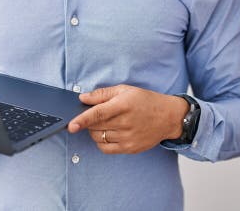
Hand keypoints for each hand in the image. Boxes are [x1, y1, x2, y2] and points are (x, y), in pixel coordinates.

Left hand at [67, 85, 188, 153]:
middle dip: (89, 121)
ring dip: (94, 131)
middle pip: (96, 126)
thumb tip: (83, 98)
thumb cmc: (145, 101)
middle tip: (95, 114)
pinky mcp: (130, 148)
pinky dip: (101, 141)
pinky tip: (107, 133)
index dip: (83, 119)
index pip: (98, 113)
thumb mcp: (125, 90)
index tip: (71, 125)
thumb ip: (102, 94)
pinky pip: (106, 149)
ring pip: (99, 137)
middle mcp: (126, 122)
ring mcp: (128, 137)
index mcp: (123, 105)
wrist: (168, 117)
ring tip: (105, 122)